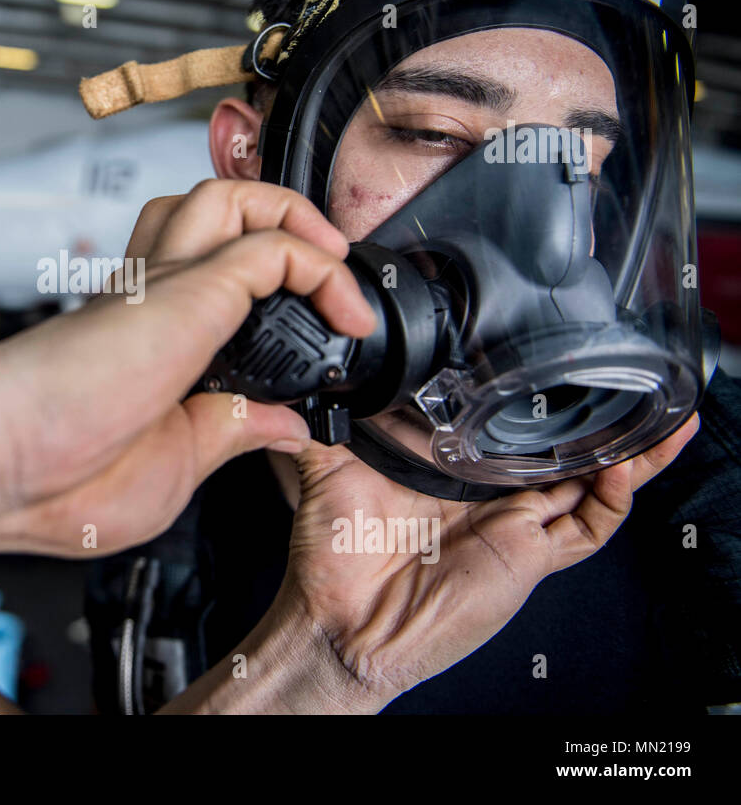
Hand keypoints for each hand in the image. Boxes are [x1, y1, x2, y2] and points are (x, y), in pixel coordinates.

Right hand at [0, 179, 376, 555]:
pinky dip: (319, 263)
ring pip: (230, 196)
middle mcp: (147, 294)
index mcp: (139, 336)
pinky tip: (343, 310)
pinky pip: (271, 244)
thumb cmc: (49, 479)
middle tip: (321, 270)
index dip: (258, 284)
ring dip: (291, 215)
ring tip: (332, 261)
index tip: (308, 331)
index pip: (201, 271)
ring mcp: (160, 283)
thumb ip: (229, 431)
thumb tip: (281, 425)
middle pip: (210, 210)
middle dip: (275, 220)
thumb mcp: (170, 467)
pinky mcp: (183, 288)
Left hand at [271, 415, 700, 710]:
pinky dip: (611, 501)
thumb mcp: (328, 467)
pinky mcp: (529, 558)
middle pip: (562, 450)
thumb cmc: (334, 552)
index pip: (507, 423)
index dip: (537, 394)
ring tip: (661, 420)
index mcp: (451, 467)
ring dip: (631, 455)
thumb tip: (312, 372)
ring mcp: (514, 524)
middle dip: (601, 418)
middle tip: (630, 378)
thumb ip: (325, 419)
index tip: (555, 354)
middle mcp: (489, 492)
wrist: (341, 620)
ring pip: (590, 484)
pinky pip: (586, 529)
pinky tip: (620, 470)